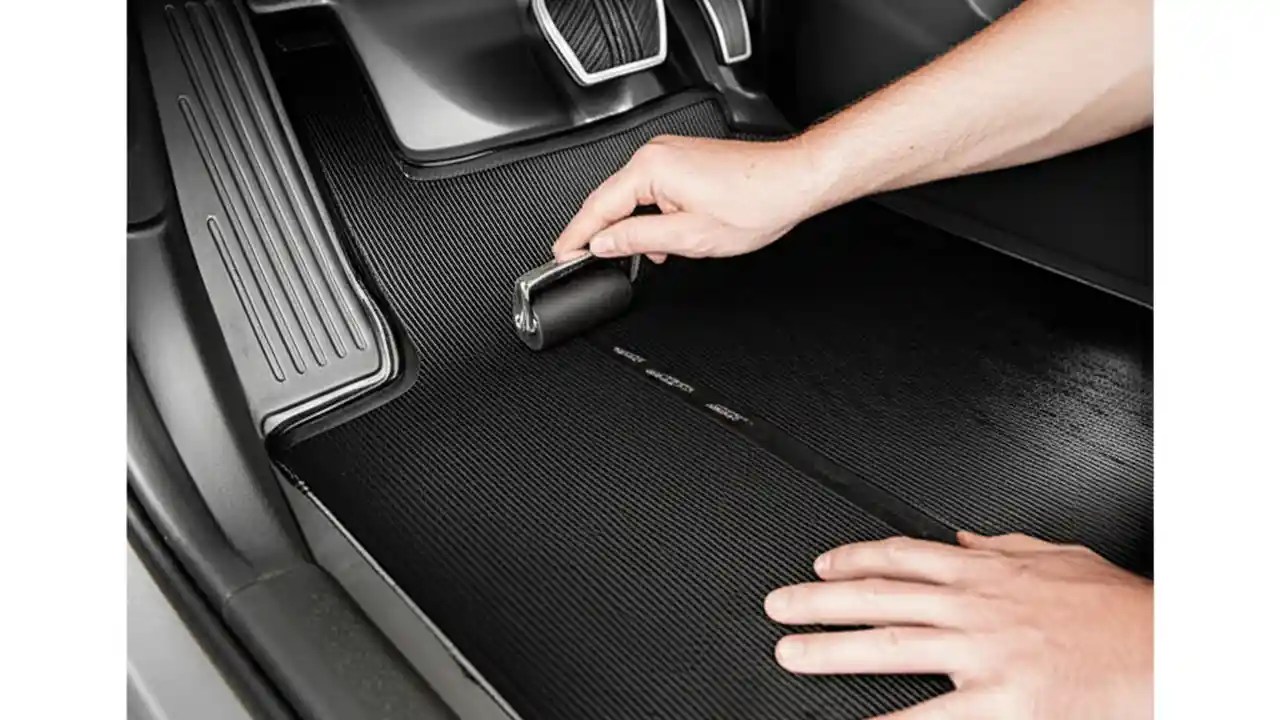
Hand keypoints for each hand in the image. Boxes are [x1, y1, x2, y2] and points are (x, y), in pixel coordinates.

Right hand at [552, 134, 825, 263]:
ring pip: (630, 195)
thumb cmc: (755, 204)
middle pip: (609, 198)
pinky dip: (645, 214)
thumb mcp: (688, 237)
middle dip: (596, 232)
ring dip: (626, 226)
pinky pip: (649, 188)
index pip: (597, 207)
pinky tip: (656, 239)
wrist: (793, 182)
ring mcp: (670, 153)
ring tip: (629, 258)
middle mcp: (656, 153)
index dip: (576, 236)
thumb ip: (637, 240)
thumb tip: (603, 244)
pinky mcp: (683, 159)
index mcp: (651, 168)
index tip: (561, 255)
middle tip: (580, 260)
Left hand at [764, 532, 1152, 719]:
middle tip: (778, 606)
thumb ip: (1002, 548)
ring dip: (829, 648)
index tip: (821, 564)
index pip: (901, 557)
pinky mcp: (1001, 701)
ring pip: (888, 645)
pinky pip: (929, 716)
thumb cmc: (1118, 612)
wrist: (1166, 649)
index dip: (852, 559)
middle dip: (819, 601)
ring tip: (790, 654)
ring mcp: (982, 653)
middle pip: (877, 597)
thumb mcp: (1058, 557)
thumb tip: (959, 541)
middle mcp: (974, 606)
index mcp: (986, 572)